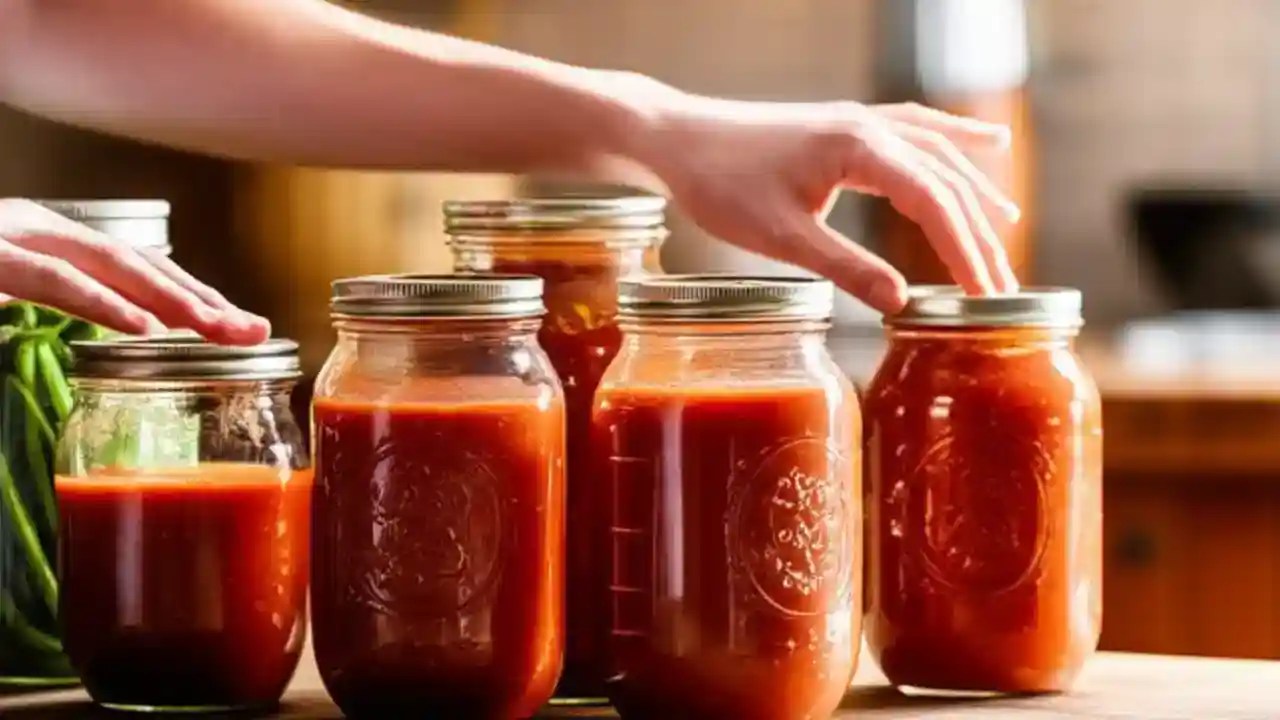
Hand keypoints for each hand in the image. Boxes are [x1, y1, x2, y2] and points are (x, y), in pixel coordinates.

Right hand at [0, 198, 269, 343]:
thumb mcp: (2, 292)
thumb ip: (51, 306)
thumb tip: (106, 335)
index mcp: (49, 242)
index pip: (136, 269)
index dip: (192, 295)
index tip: (238, 325)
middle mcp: (41, 232)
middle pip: (140, 265)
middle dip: (203, 298)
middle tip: (255, 331)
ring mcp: (15, 238)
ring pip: (112, 267)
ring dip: (173, 299)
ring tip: (219, 328)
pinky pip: (53, 280)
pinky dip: (103, 303)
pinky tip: (144, 326)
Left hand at [633, 96, 1020, 312]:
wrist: (677, 138)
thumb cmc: (721, 185)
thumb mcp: (782, 238)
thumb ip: (845, 268)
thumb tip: (902, 303)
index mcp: (859, 149)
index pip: (935, 203)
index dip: (966, 251)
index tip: (988, 296)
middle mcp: (869, 126)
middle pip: (945, 180)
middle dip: (977, 234)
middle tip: (1002, 285)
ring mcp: (859, 121)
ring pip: (936, 153)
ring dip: (974, 190)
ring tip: (1008, 224)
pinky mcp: (845, 127)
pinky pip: (917, 130)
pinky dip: (954, 141)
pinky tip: (985, 143)